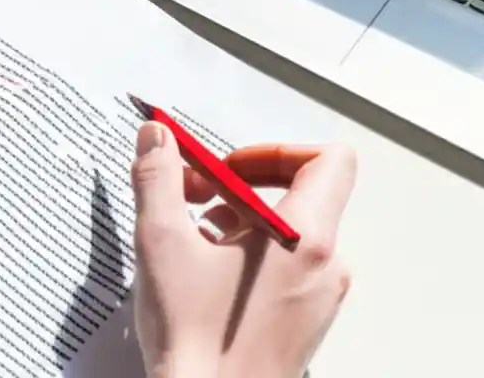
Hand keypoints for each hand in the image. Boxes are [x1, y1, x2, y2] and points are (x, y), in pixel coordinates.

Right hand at [130, 123, 356, 377]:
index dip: (275, 151)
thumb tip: (156, 138)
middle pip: (300, 196)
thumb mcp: (161, 244)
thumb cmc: (197, 344)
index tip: (228, 170)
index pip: (327, 160)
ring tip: (189, 243)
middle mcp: (325, 267)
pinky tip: (202, 280)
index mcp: (305, 238)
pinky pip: (286, 273)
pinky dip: (249, 261)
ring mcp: (319, 301)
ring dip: (240, 225)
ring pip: (288, 236)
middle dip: (239, 189)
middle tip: (191, 198)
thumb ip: (157, 179)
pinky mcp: (304, 326)